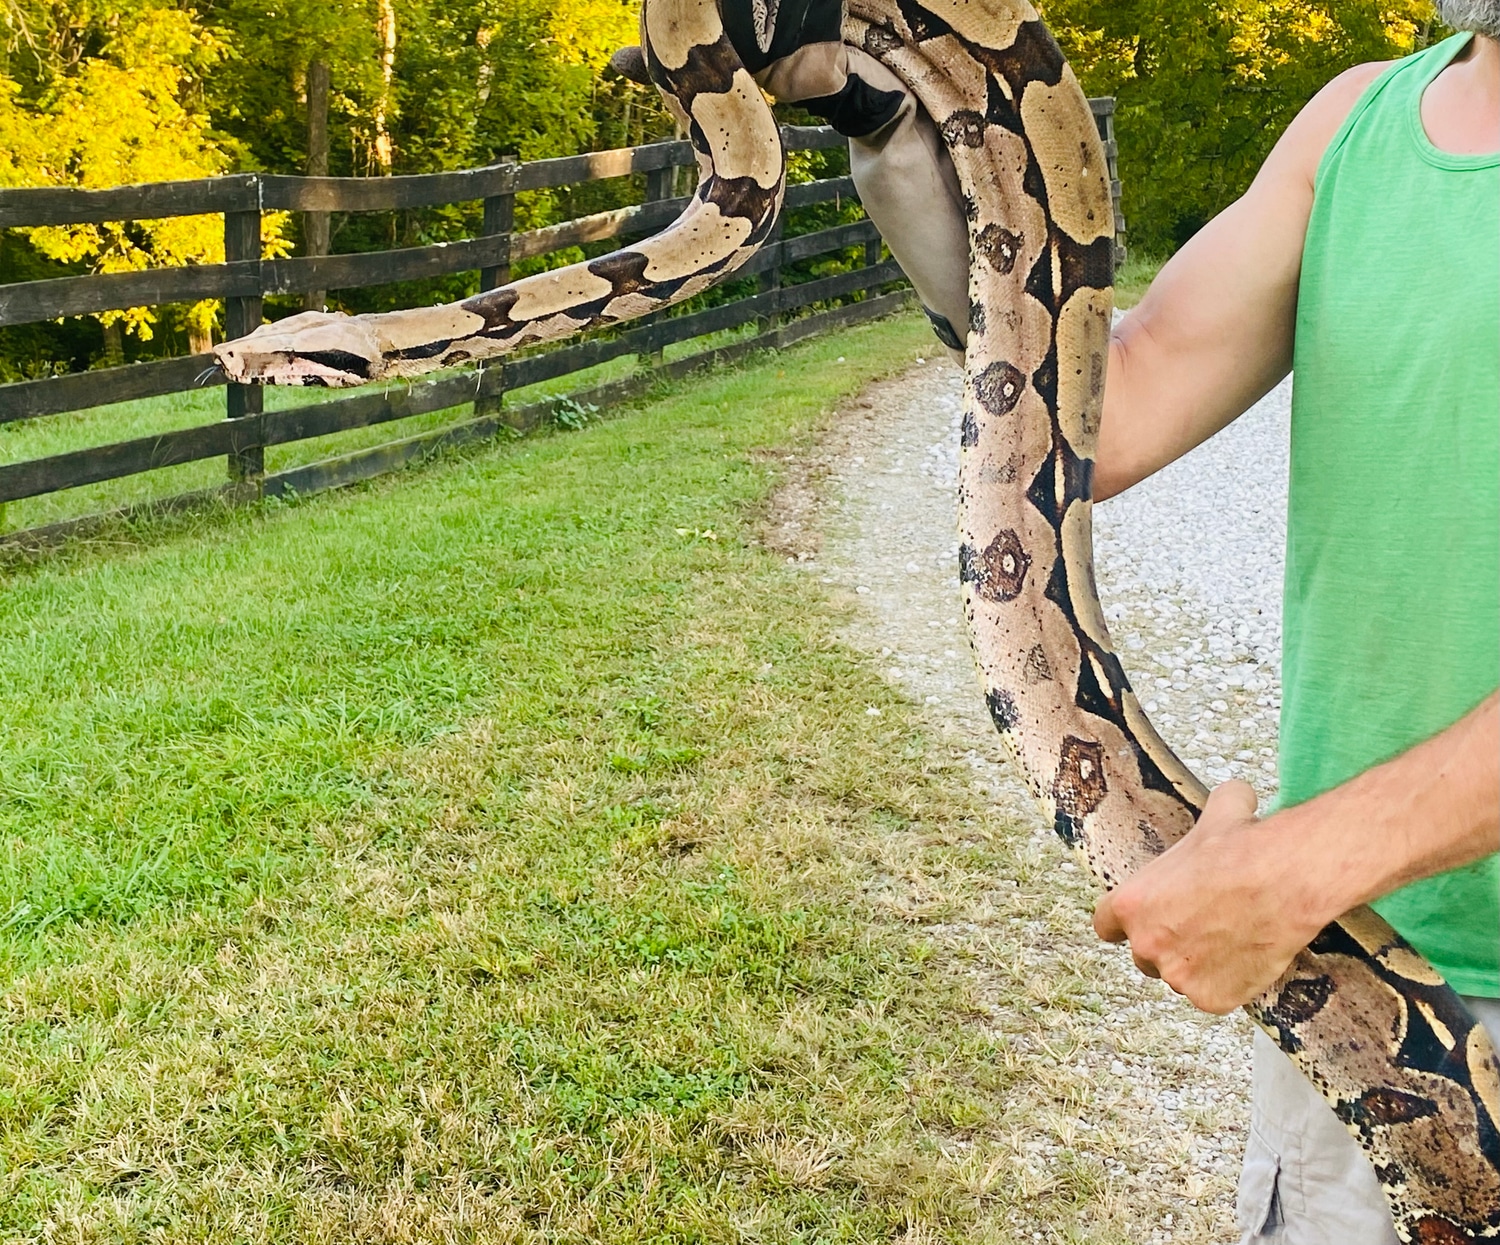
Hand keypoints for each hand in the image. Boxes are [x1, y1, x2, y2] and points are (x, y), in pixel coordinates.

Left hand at [1092, 782, 1324, 1014]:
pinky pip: (1215, 996)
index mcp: (1130, 903)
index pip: (1106, 924)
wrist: (1283, 880)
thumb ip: (1213, 809)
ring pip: (1181, 976)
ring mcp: (1178, 976)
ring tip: (1231, 939)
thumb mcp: (1217, 813)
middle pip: (1144, 955)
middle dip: (1167, 944)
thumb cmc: (1244, 844)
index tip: (1144, 920)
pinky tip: (1249, 958)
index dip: (1125, 923)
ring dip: (1198, 965)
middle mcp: (1145, 944)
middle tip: (1201, 927)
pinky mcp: (1212, 1000)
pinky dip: (1230, 984)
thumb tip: (1238, 792)